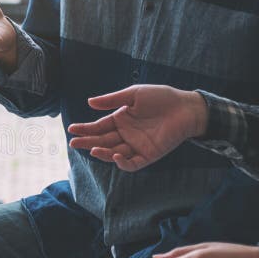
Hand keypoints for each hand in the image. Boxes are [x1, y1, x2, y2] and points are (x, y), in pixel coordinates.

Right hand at [68, 85, 208, 170]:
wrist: (186, 107)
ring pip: (114, 153)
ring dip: (102, 152)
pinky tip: (115, 155)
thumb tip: (89, 102)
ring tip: (93, 149)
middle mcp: (126, 134)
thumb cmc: (161, 97)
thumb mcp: (134, 94)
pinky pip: (132, 163)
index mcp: (121, 119)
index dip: (85, 129)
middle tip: (74, 143)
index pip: (99, 127)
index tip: (72, 129)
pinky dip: (122, 162)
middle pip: (103, 140)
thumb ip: (112, 100)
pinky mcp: (148, 155)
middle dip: (88, 142)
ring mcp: (136, 146)